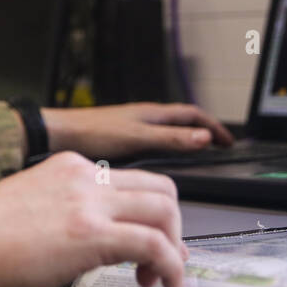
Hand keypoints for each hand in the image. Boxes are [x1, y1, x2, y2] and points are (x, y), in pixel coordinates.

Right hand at [0, 151, 187, 286]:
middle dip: (172, 226)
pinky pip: (153, 244)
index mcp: (68, 167)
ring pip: (165, 209)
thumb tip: (86, 240)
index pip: (131, 180)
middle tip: (162, 258)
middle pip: (160, 188)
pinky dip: (170, 265)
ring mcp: (89, 203)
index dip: (149, 214)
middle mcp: (84, 176)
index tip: (148, 241)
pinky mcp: (92, 235)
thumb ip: (65, 211)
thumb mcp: (30, 205)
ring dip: (174, 246)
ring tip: (162, 275)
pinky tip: (164, 284)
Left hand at [40, 101, 232, 158]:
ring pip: (167, 135)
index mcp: (152, 114)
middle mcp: (143, 119)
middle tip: (219, 149)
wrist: (56, 136)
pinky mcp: (119, 144)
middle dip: (203, 134)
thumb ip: (171, 139)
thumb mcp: (138, 138)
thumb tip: (204, 138)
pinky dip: (164, 156)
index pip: (193, 115)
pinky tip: (160, 172)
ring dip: (184, 143)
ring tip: (197, 160)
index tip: (230, 142)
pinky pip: (151, 147)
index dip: (214, 128)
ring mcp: (131, 130)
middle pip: (183, 123)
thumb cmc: (91, 132)